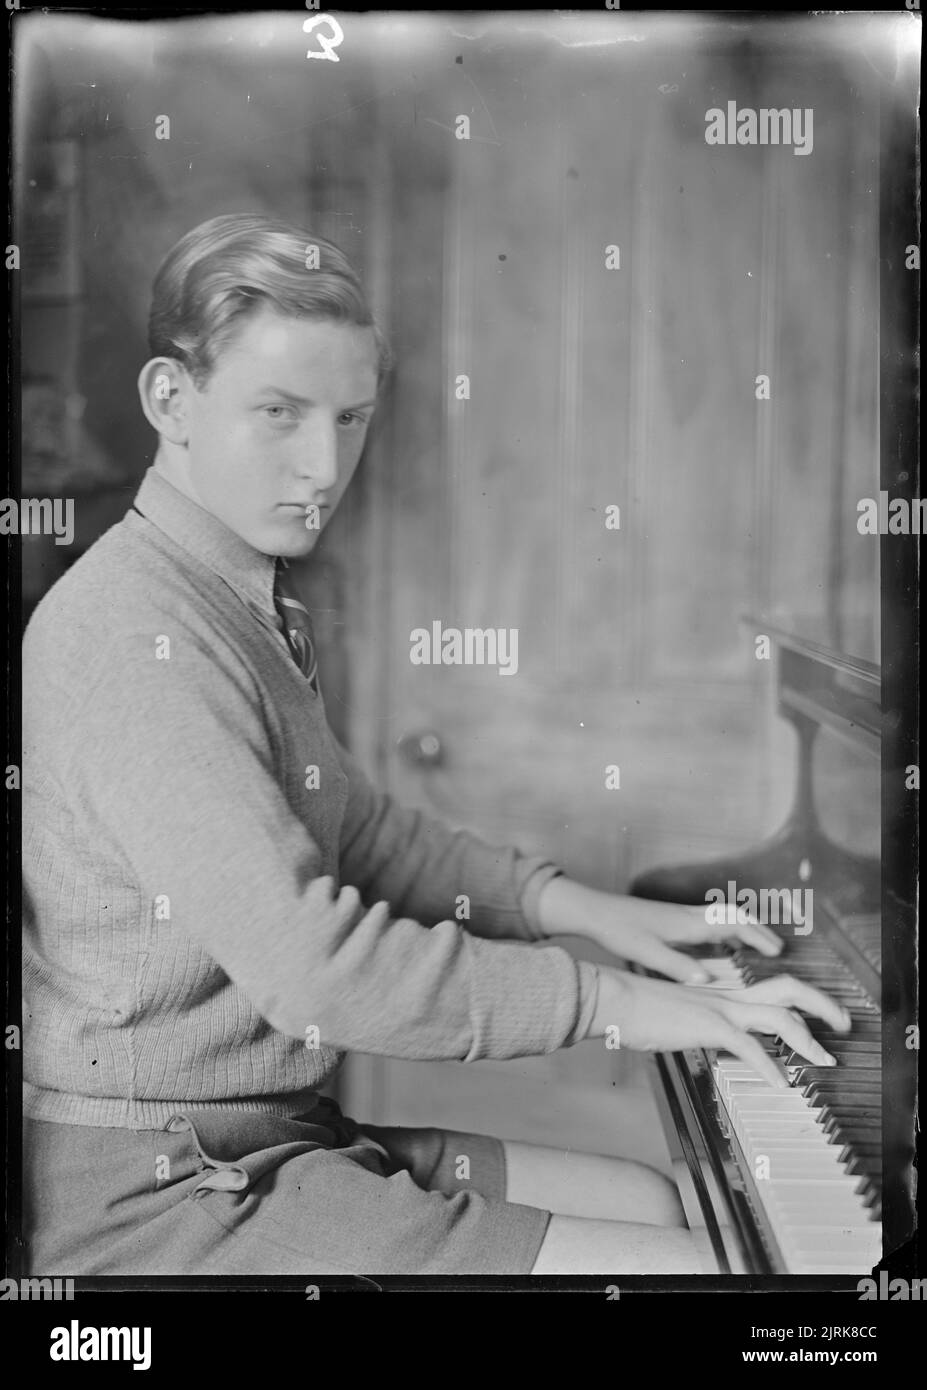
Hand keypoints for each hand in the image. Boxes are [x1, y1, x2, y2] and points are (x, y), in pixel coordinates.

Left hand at [535, 877, 783, 984]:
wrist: (596, 912)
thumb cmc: (619, 931)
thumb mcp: (647, 954)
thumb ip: (678, 967)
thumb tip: (707, 981)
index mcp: (688, 924)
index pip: (734, 925)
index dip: (758, 938)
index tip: (778, 952)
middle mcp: (690, 916)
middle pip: (735, 916)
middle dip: (759, 930)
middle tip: (778, 949)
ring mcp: (683, 917)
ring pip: (723, 918)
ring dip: (744, 930)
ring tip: (759, 951)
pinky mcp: (674, 921)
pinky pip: (710, 923)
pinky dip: (726, 934)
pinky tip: (724, 951)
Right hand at [585, 967, 850, 1088]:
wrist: (613, 999)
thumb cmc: (637, 1009)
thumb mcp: (678, 1015)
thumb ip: (702, 1023)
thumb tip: (718, 1041)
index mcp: (721, 991)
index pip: (773, 988)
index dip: (802, 1000)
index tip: (820, 1018)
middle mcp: (727, 994)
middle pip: (789, 988)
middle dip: (823, 1006)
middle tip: (845, 1025)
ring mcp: (720, 1007)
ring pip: (780, 1016)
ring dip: (808, 1040)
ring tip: (825, 1060)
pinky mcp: (707, 1025)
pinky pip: (750, 1046)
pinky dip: (769, 1067)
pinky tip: (780, 1083)